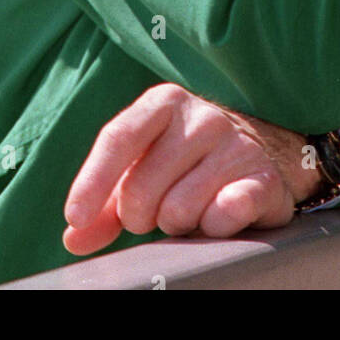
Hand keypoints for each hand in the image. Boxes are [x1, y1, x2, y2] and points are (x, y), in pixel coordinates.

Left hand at [62, 83, 323, 254]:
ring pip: (178, 210)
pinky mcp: (265, 177)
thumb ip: (106, 202)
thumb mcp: (143, 169)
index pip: (119, 137)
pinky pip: (223, 215)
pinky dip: (212, 228)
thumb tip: (75, 237)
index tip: (76, 219)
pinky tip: (217, 217)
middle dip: (140, 216)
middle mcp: (203, 116)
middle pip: (142, 188)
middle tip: (157, 212)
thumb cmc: (186, 164)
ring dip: (177, 225)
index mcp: (165, 103)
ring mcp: (237, 144)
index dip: (93, 181)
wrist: (260, 155)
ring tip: (190, 210)